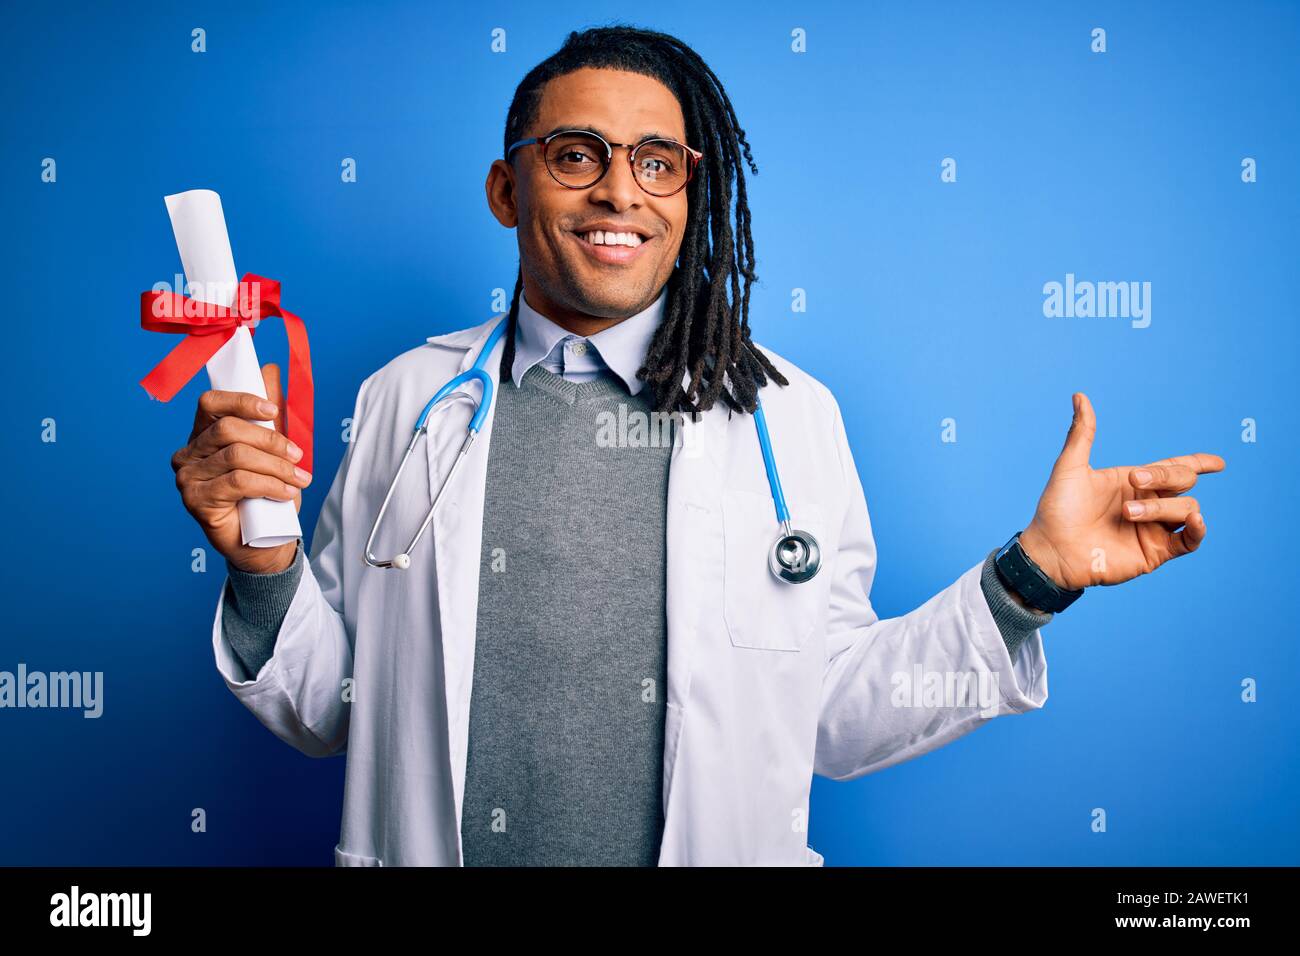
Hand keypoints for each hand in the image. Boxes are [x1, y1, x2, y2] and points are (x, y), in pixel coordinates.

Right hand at [172, 363, 311, 573]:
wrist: (263, 541)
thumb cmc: (264, 492)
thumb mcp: (271, 449)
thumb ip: (267, 413)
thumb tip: (270, 370)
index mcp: (202, 433)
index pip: (211, 403)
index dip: (242, 400)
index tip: (273, 410)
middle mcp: (188, 452)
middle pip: (228, 429)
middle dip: (270, 439)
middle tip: (297, 454)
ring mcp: (188, 478)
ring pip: (237, 456)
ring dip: (276, 466)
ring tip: (299, 478)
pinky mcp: (196, 501)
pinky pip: (237, 482)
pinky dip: (269, 484)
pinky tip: (286, 492)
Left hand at [1018, 393, 1224, 590]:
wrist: (1050, 549)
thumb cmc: (1057, 509)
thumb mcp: (1070, 467)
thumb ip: (1082, 433)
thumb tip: (1080, 396)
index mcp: (1134, 481)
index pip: (1175, 467)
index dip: (1199, 462)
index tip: (1218, 462)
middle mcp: (1148, 503)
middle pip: (1183, 480)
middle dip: (1165, 476)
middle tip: (1135, 481)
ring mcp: (1154, 528)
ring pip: (1187, 508)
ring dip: (1162, 507)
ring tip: (1127, 515)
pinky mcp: (1155, 552)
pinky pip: (1190, 541)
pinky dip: (1198, 530)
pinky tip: (1195, 521)